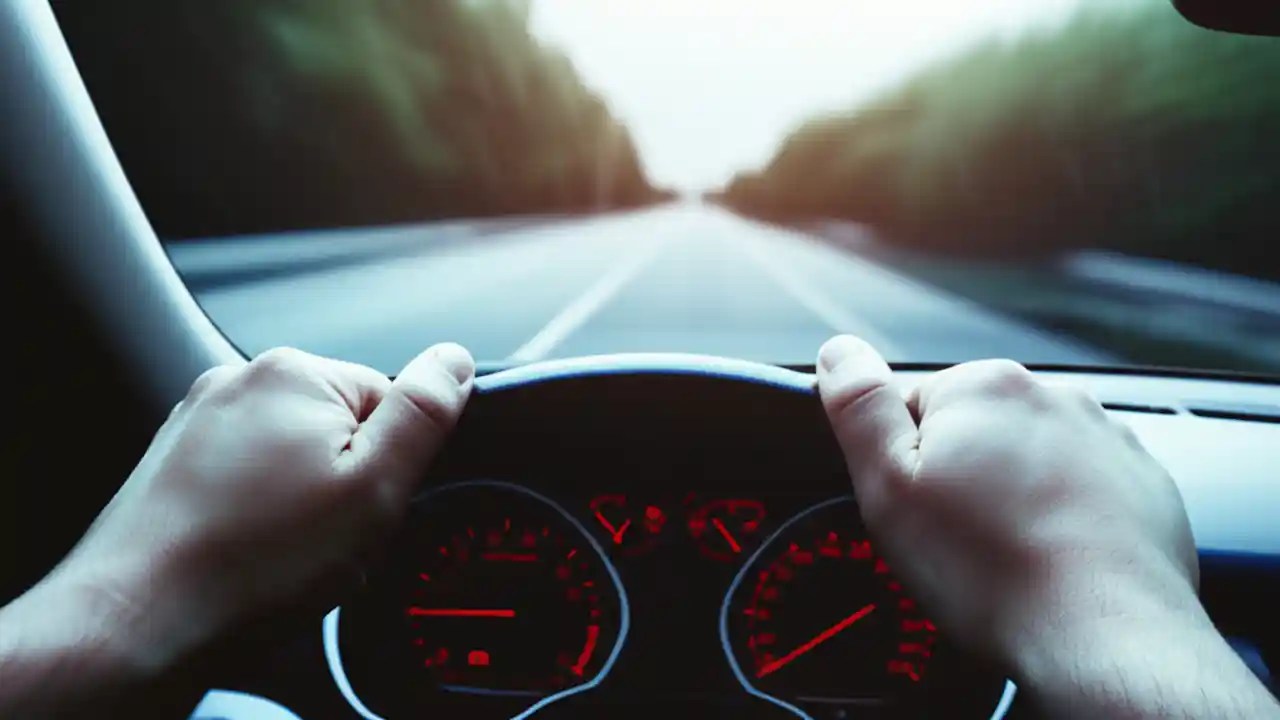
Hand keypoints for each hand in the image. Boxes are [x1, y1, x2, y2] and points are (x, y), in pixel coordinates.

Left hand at [18, 344, 472, 681]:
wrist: (139, 621)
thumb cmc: (251, 564)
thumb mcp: (373, 490)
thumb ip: (423, 416)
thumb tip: (454, 360)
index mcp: (297, 373)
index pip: (392, 403)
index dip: (393, 467)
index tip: (367, 509)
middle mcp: (242, 381)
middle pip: (341, 428)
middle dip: (345, 483)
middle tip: (325, 538)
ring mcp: (200, 420)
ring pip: (293, 457)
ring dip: (301, 501)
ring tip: (279, 551)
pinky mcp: (176, 461)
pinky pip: (248, 478)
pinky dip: (258, 512)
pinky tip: (249, 550)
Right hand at [816, 336, 1274, 717]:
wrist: (1103, 634)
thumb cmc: (992, 569)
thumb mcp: (888, 487)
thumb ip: (859, 408)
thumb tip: (839, 352)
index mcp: (983, 386)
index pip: (912, 405)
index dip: (901, 464)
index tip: (916, 510)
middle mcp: (1052, 396)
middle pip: (975, 429)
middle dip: (961, 475)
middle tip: (959, 538)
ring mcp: (1106, 438)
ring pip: (1031, 459)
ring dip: (1014, 494)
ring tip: (1009, 555)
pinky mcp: (1142, 483)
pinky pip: (1084, 489)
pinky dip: (1065, 516)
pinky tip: (1053, 559)